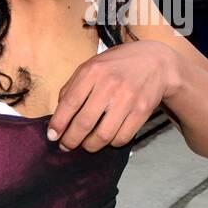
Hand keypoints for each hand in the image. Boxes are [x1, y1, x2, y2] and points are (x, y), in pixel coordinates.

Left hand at [48, 39, 179, 151]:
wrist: (156, 62)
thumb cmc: (117, 65)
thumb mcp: (92, 65)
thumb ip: (73, 86)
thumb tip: (59, 114)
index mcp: (93, 71)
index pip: (70, 103)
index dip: (58, 124)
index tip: (52, 136)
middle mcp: (110, 85)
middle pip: (84, 123)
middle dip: (71, 140)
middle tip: (66, 146)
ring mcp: (128, 99)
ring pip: (104, 135)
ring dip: (91, 146)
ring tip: (86, 145)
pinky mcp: (142, 111)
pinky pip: (122, 137)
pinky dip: (112, 144)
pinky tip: (107, 139)